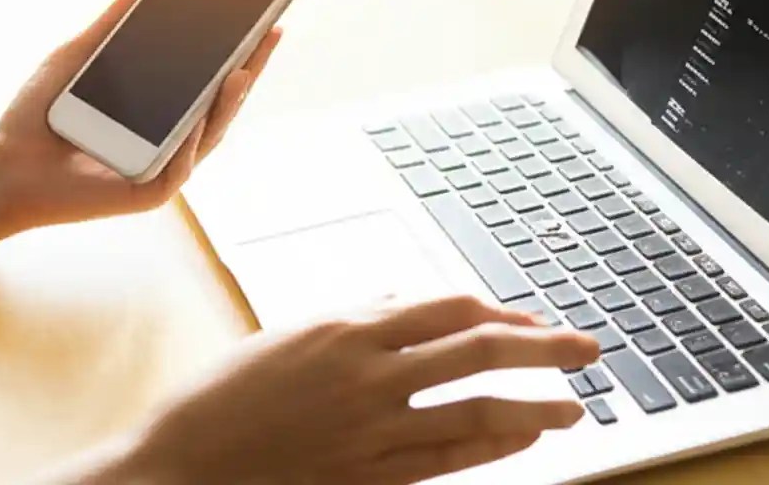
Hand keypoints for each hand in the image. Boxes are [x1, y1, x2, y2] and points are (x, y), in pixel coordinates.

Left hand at [0, 0, 281, 239]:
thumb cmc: (34, 116)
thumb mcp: (75, 54)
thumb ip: (112, 21)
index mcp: (157, 111)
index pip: (208, 79)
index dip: (238, 50)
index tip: (261, 15)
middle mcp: (167, 141)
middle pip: (222, 104)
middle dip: (251, 68)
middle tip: (271, 31)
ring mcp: (162, 170)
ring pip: (209, 136)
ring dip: (229, 103)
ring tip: (244, 68)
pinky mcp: (147, 195)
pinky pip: (178, 167)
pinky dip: (189, 140)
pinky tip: (196, 113)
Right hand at [57, 296, 599, 484]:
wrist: (182, 466)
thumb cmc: (224, 398)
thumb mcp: (288, 337)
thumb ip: (354, 318)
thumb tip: (407, 301)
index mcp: (345, 329)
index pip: (446, 307)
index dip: (499, 310)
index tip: (528, 318)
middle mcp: (368, 375)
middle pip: (477, 350)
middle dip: (542, 347)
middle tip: (586, 347)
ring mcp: (372, 431)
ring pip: (475, 412)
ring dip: (534, 405)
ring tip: (573, 405)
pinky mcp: (369, 477)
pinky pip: (446, 462)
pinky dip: (491, 451)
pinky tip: (522, 443)